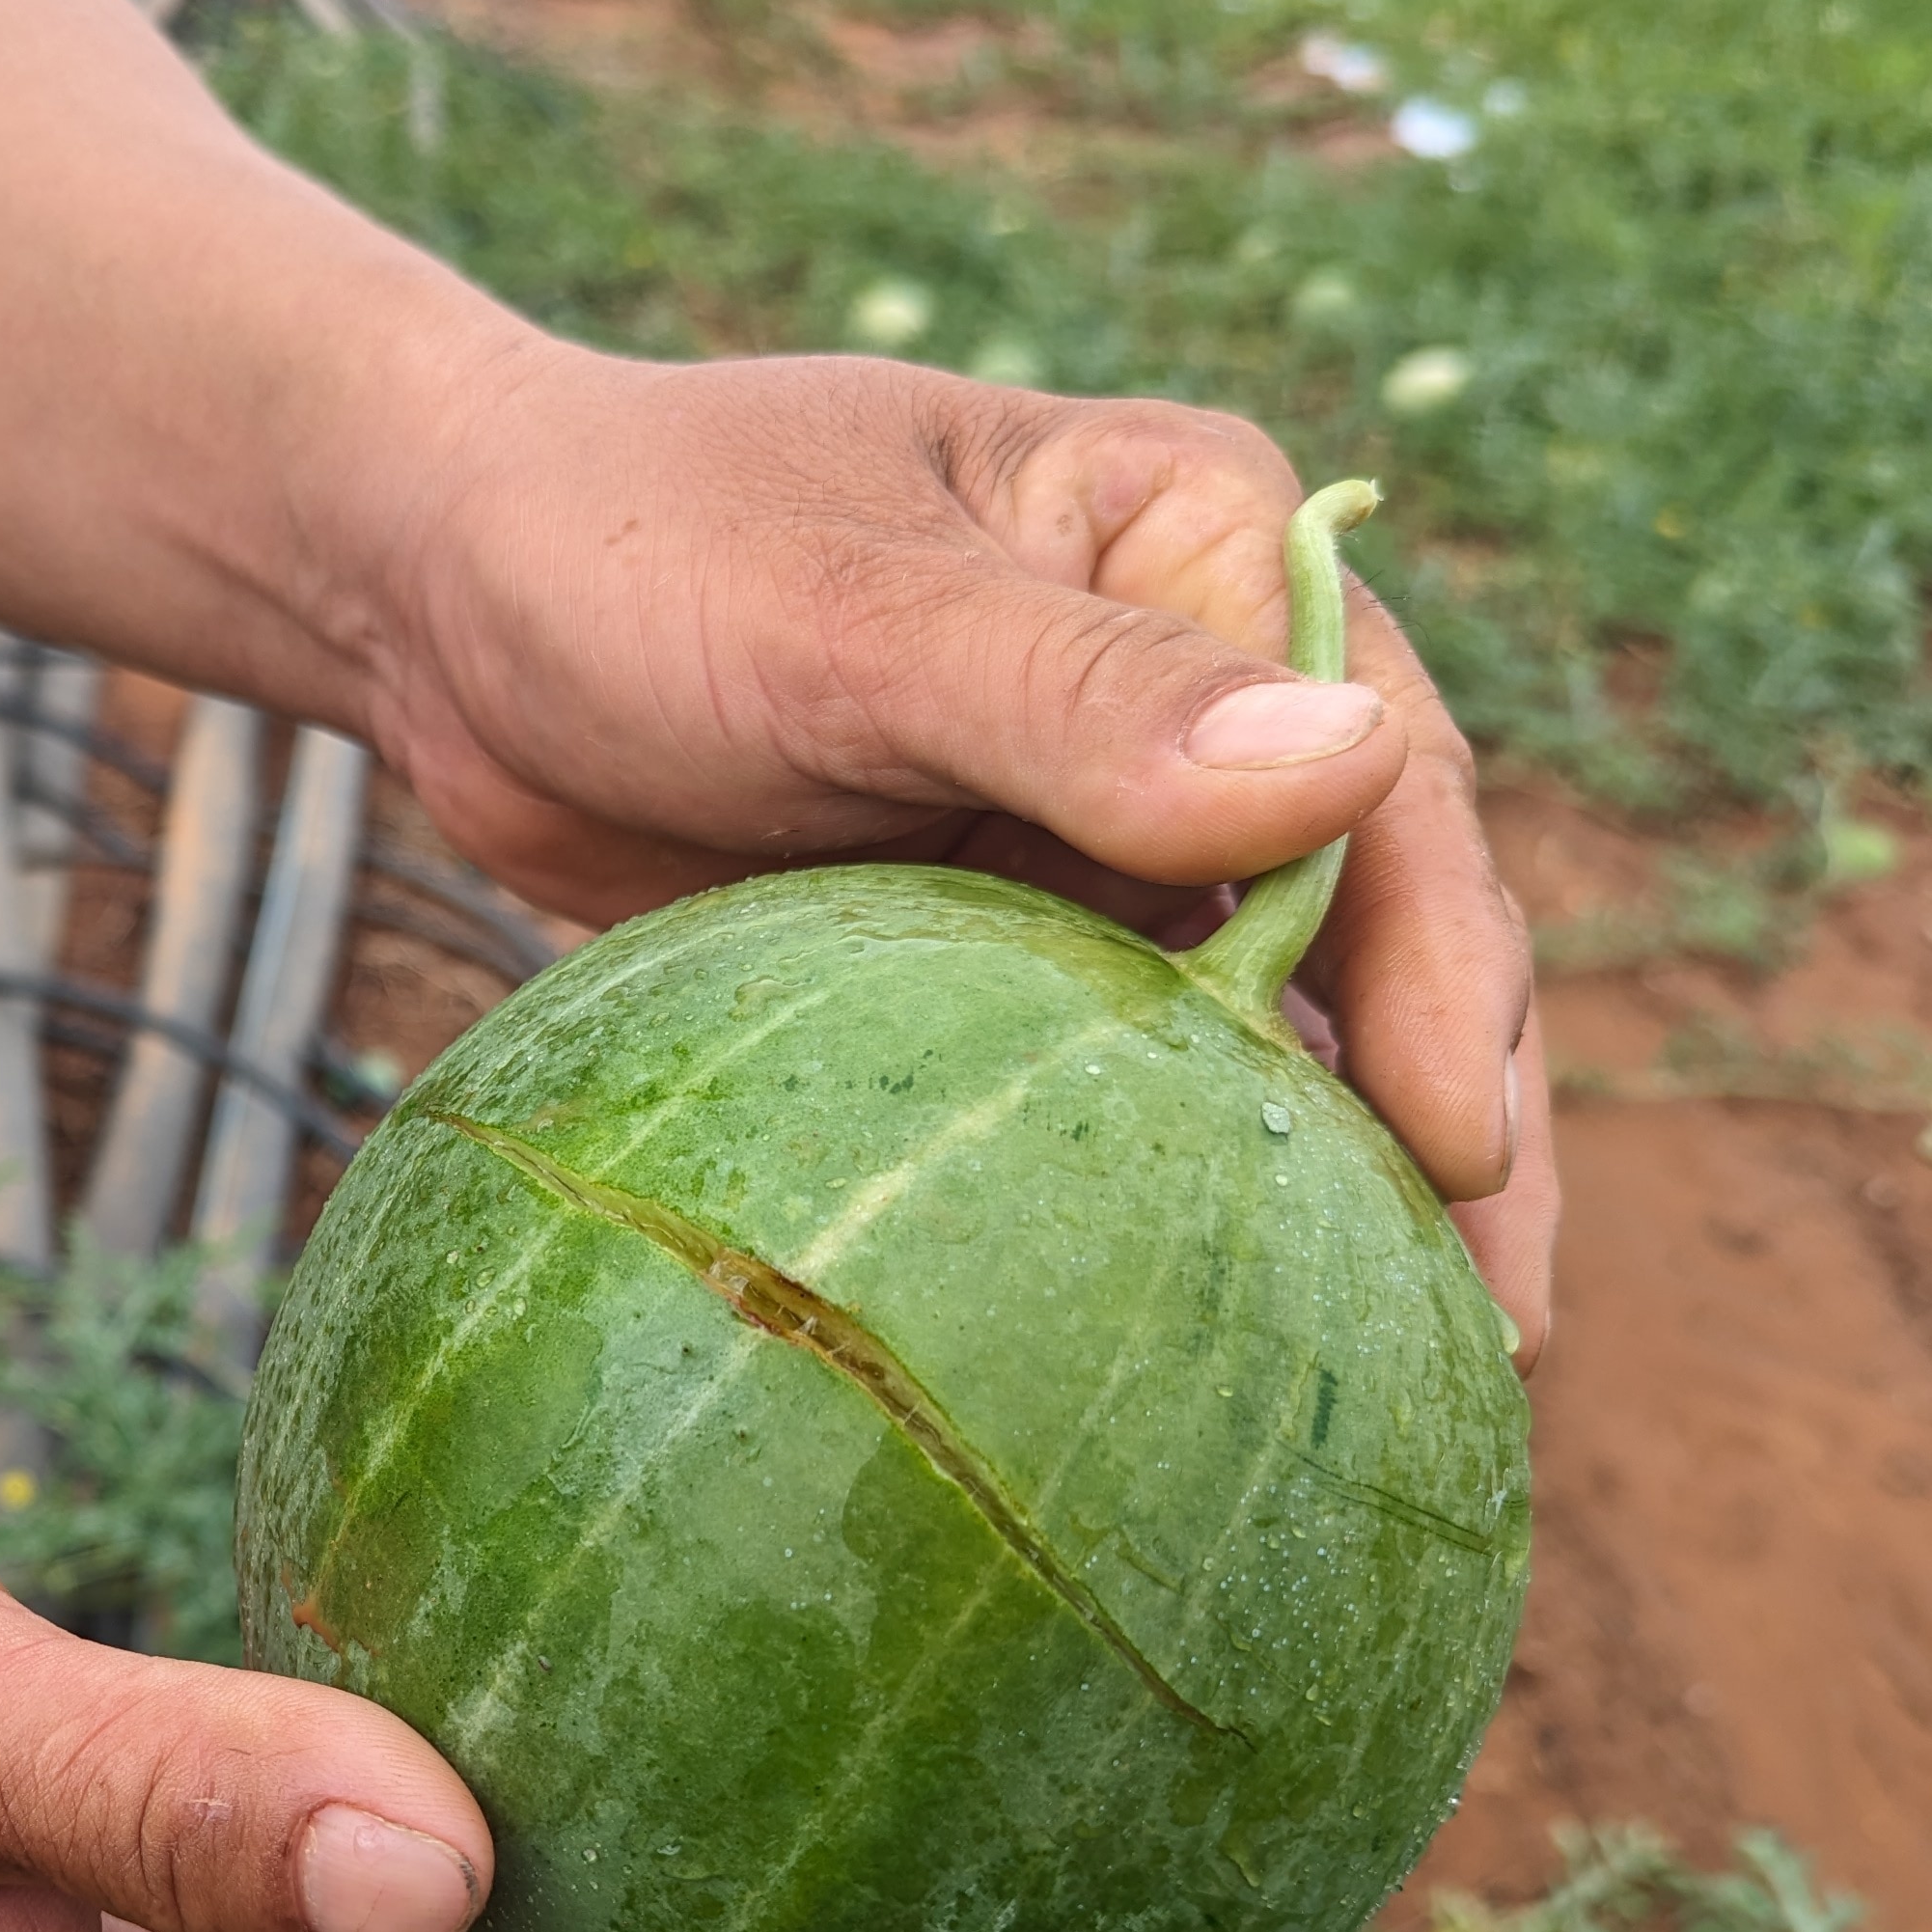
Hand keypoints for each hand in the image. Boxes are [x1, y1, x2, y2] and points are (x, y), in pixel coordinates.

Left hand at [364, 344, 1553, 1366]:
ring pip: (1259, 1019)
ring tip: (1401, 1385)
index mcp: (1206, 547)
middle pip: (1373, 921)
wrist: (435, 599)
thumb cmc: (629, 551)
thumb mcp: (845, 614)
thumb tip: (1348, 766)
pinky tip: (1206, 1327)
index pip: (1387, 782)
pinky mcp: (994, 927)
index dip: (1449, 983)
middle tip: (1496, 1350)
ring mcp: (1092, 819)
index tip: (1468, 1167)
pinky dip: (1168, 1184)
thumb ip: (1076, 698)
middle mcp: (1185, 685)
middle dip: (1445, 1120)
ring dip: (1327, 1178)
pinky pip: (1112, 1072)